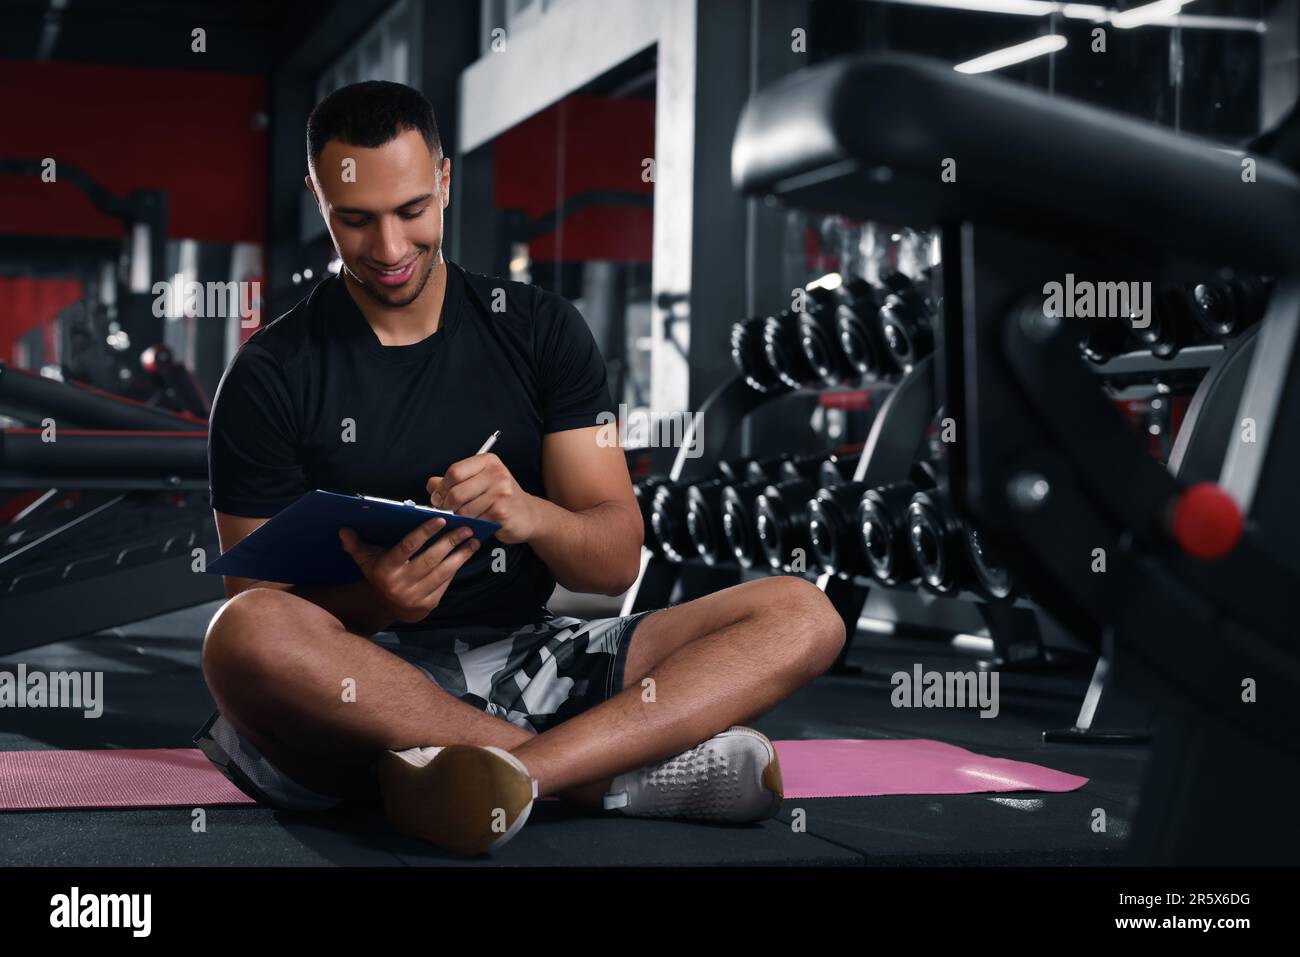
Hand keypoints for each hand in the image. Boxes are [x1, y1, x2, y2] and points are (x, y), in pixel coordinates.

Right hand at [337, 518, 479, 623]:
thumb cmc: (379, 574)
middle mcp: (400, 584)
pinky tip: (465, 556)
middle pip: (430, 559)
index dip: (424, 533)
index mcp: (386, 569)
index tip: (441, 519)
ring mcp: (415, 596)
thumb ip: (357, 544)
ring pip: (442, 573)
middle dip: (450, 542)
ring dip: (460, 556)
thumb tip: (344, 530)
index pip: (407, 547)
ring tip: (473, 541)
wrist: (384, 606)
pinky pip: (445, 584)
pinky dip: (456, 569)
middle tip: (466, 528)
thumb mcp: (366, 560)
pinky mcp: (427, 605)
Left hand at [426, 452, 538, 544]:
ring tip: (464, 517)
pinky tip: (476, 523)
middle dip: (447, 505)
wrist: (528, 514)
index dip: (442, 487)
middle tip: (447, 511)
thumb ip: (453, 482)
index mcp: (488, 461)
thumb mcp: (478, 482)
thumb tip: (431, 485)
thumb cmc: (500, 497)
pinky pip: (474, 521)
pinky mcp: (502, 512)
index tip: (438, 497)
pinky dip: (471, 525)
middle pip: (456, 492)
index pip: (454, 471)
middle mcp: (496, 473)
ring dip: (459, 517)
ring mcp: (501, 492)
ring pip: (463, 510)